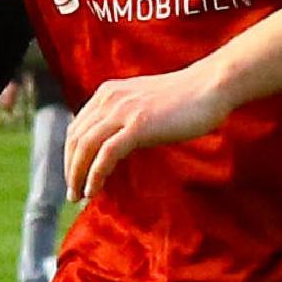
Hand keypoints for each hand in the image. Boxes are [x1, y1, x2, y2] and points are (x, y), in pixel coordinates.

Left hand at [65, 60, 236, 197]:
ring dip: (77, 175)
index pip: (77, 127)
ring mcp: (123, 111)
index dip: (70, 154)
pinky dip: (95, 175)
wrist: (211, 86)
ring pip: (85, 147)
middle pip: (75, 138)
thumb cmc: (186, 98)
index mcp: (108, 93)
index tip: (74, 174)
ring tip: (78, 196)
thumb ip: (126, 115)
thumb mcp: (144, 101)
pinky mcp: (138, 125)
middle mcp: (109, 99)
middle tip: (72, 192)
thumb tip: (116, 139)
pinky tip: (92, 190)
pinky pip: (106, 154)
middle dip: (69, 168)